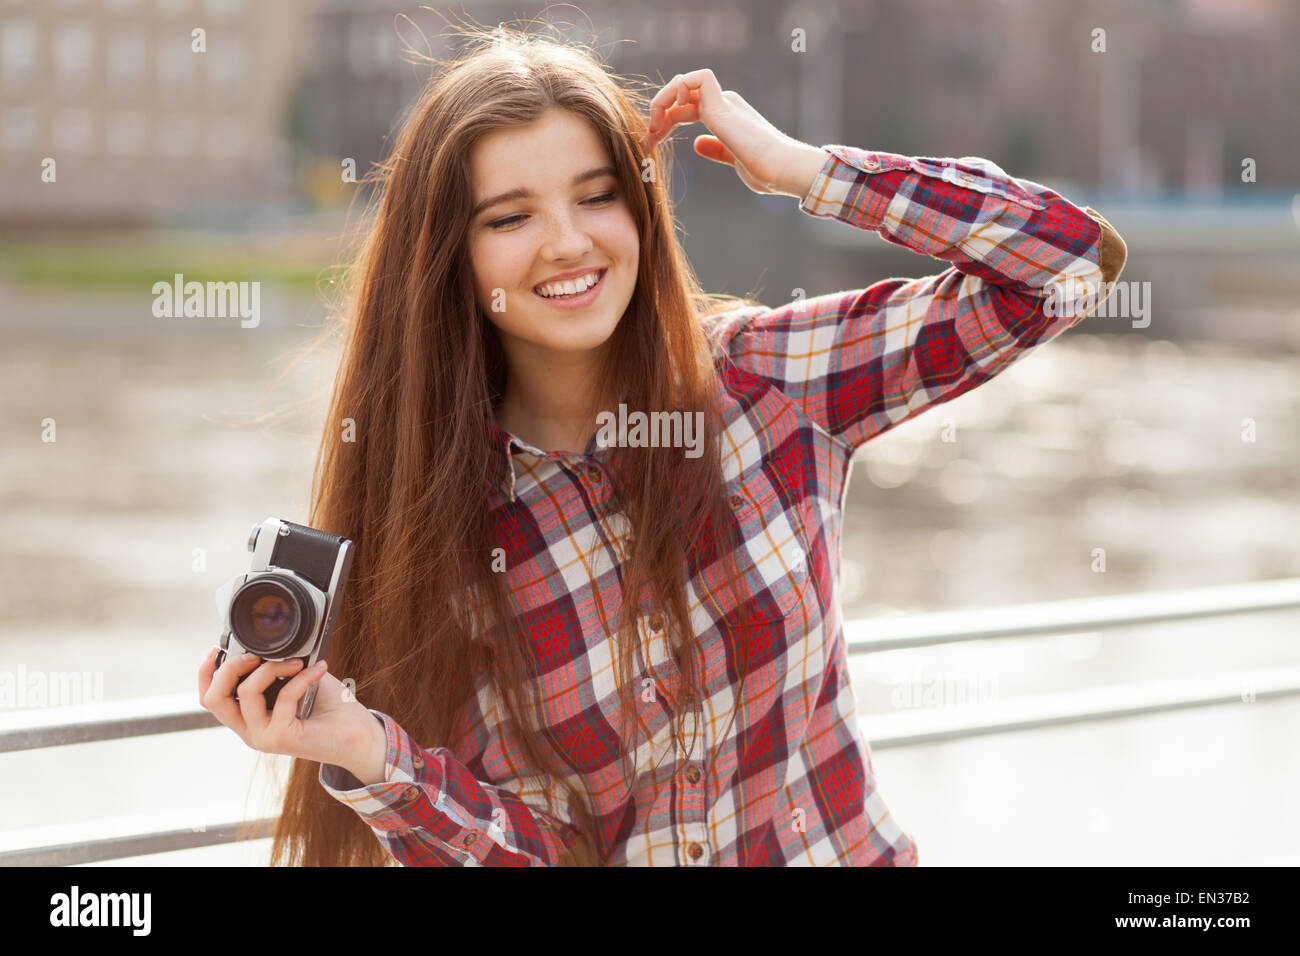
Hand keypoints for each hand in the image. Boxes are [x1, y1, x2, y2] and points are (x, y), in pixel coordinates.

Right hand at [198, 644, 379, 777]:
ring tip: (296, 661)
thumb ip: (277, 668)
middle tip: (254, 655)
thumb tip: (267, 644)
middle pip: (214, 699)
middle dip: (229, 667)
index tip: (216, 649)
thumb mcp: (297, 680)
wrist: (359, 736)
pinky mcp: (282, 739)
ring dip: (270, 668)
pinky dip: (301, 677)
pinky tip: (318, 668)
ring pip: (246, 694)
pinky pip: (283, 698)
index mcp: (248, 718)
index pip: (210, 699)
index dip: (206, 673)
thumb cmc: (330, 707)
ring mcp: (263, 737)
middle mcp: (250, 731)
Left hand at [640, 68, 825, 197]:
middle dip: (658, 113)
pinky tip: (670, 116)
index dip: (665, 123)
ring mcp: (724, 103)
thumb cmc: (766, 171)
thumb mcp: (733, 160)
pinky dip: (677, 90)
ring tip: (653, 129)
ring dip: (662, 101)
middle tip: (647, 140)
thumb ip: (716, 150)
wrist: (782, 170)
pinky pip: (696, 79)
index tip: (651, 145)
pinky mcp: (722, 106)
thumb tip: (698, 144)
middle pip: (681, 95)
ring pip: (684, 83)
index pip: (687, 108)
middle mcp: (725, 104)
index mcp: (727, 116)